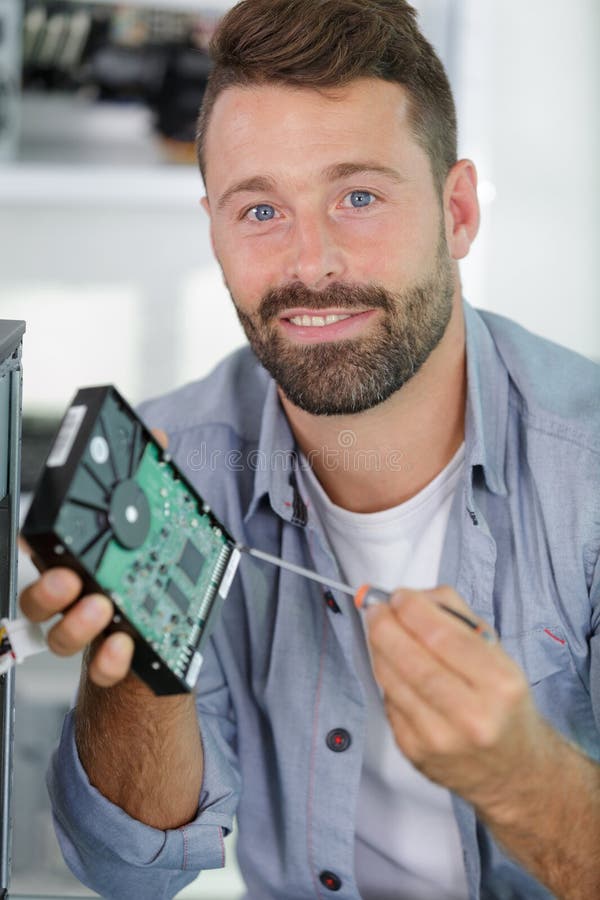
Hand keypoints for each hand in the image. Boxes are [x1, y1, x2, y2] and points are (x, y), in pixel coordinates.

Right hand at [18, 427, 168, 688]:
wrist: (160, 631)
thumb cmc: (145, 568)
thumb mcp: (154, 520)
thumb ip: (151, 481)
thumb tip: (158, 438)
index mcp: (79, 558)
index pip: (44, 547)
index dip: (33, 540)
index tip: (34, 535)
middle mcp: (74, 597)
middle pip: (38, 597)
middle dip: (47, 589)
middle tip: (70, 578)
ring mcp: (90, 630)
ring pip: (59, 636)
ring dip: (75, 624)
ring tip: (101, 609)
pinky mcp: (113, 657)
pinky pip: (100, 667)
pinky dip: (109, 659)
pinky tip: (124, 645)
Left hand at [365, 585, 549, 821]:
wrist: (513, 772)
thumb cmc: (502, 704)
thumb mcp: (499, 656)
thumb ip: (457, 618)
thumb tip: (413, 597)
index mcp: (500, 685)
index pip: (443, 637)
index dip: (413, 610)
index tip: (399, 595)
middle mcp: (472, 716)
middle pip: (412, 660)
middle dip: (386, 626)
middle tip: (376, 609)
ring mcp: (440, 739)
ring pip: (392, 680)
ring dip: (379, 647)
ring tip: (379, 629)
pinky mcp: (415, 753)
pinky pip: (389, 702)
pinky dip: (386, 677)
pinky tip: (392, 665)